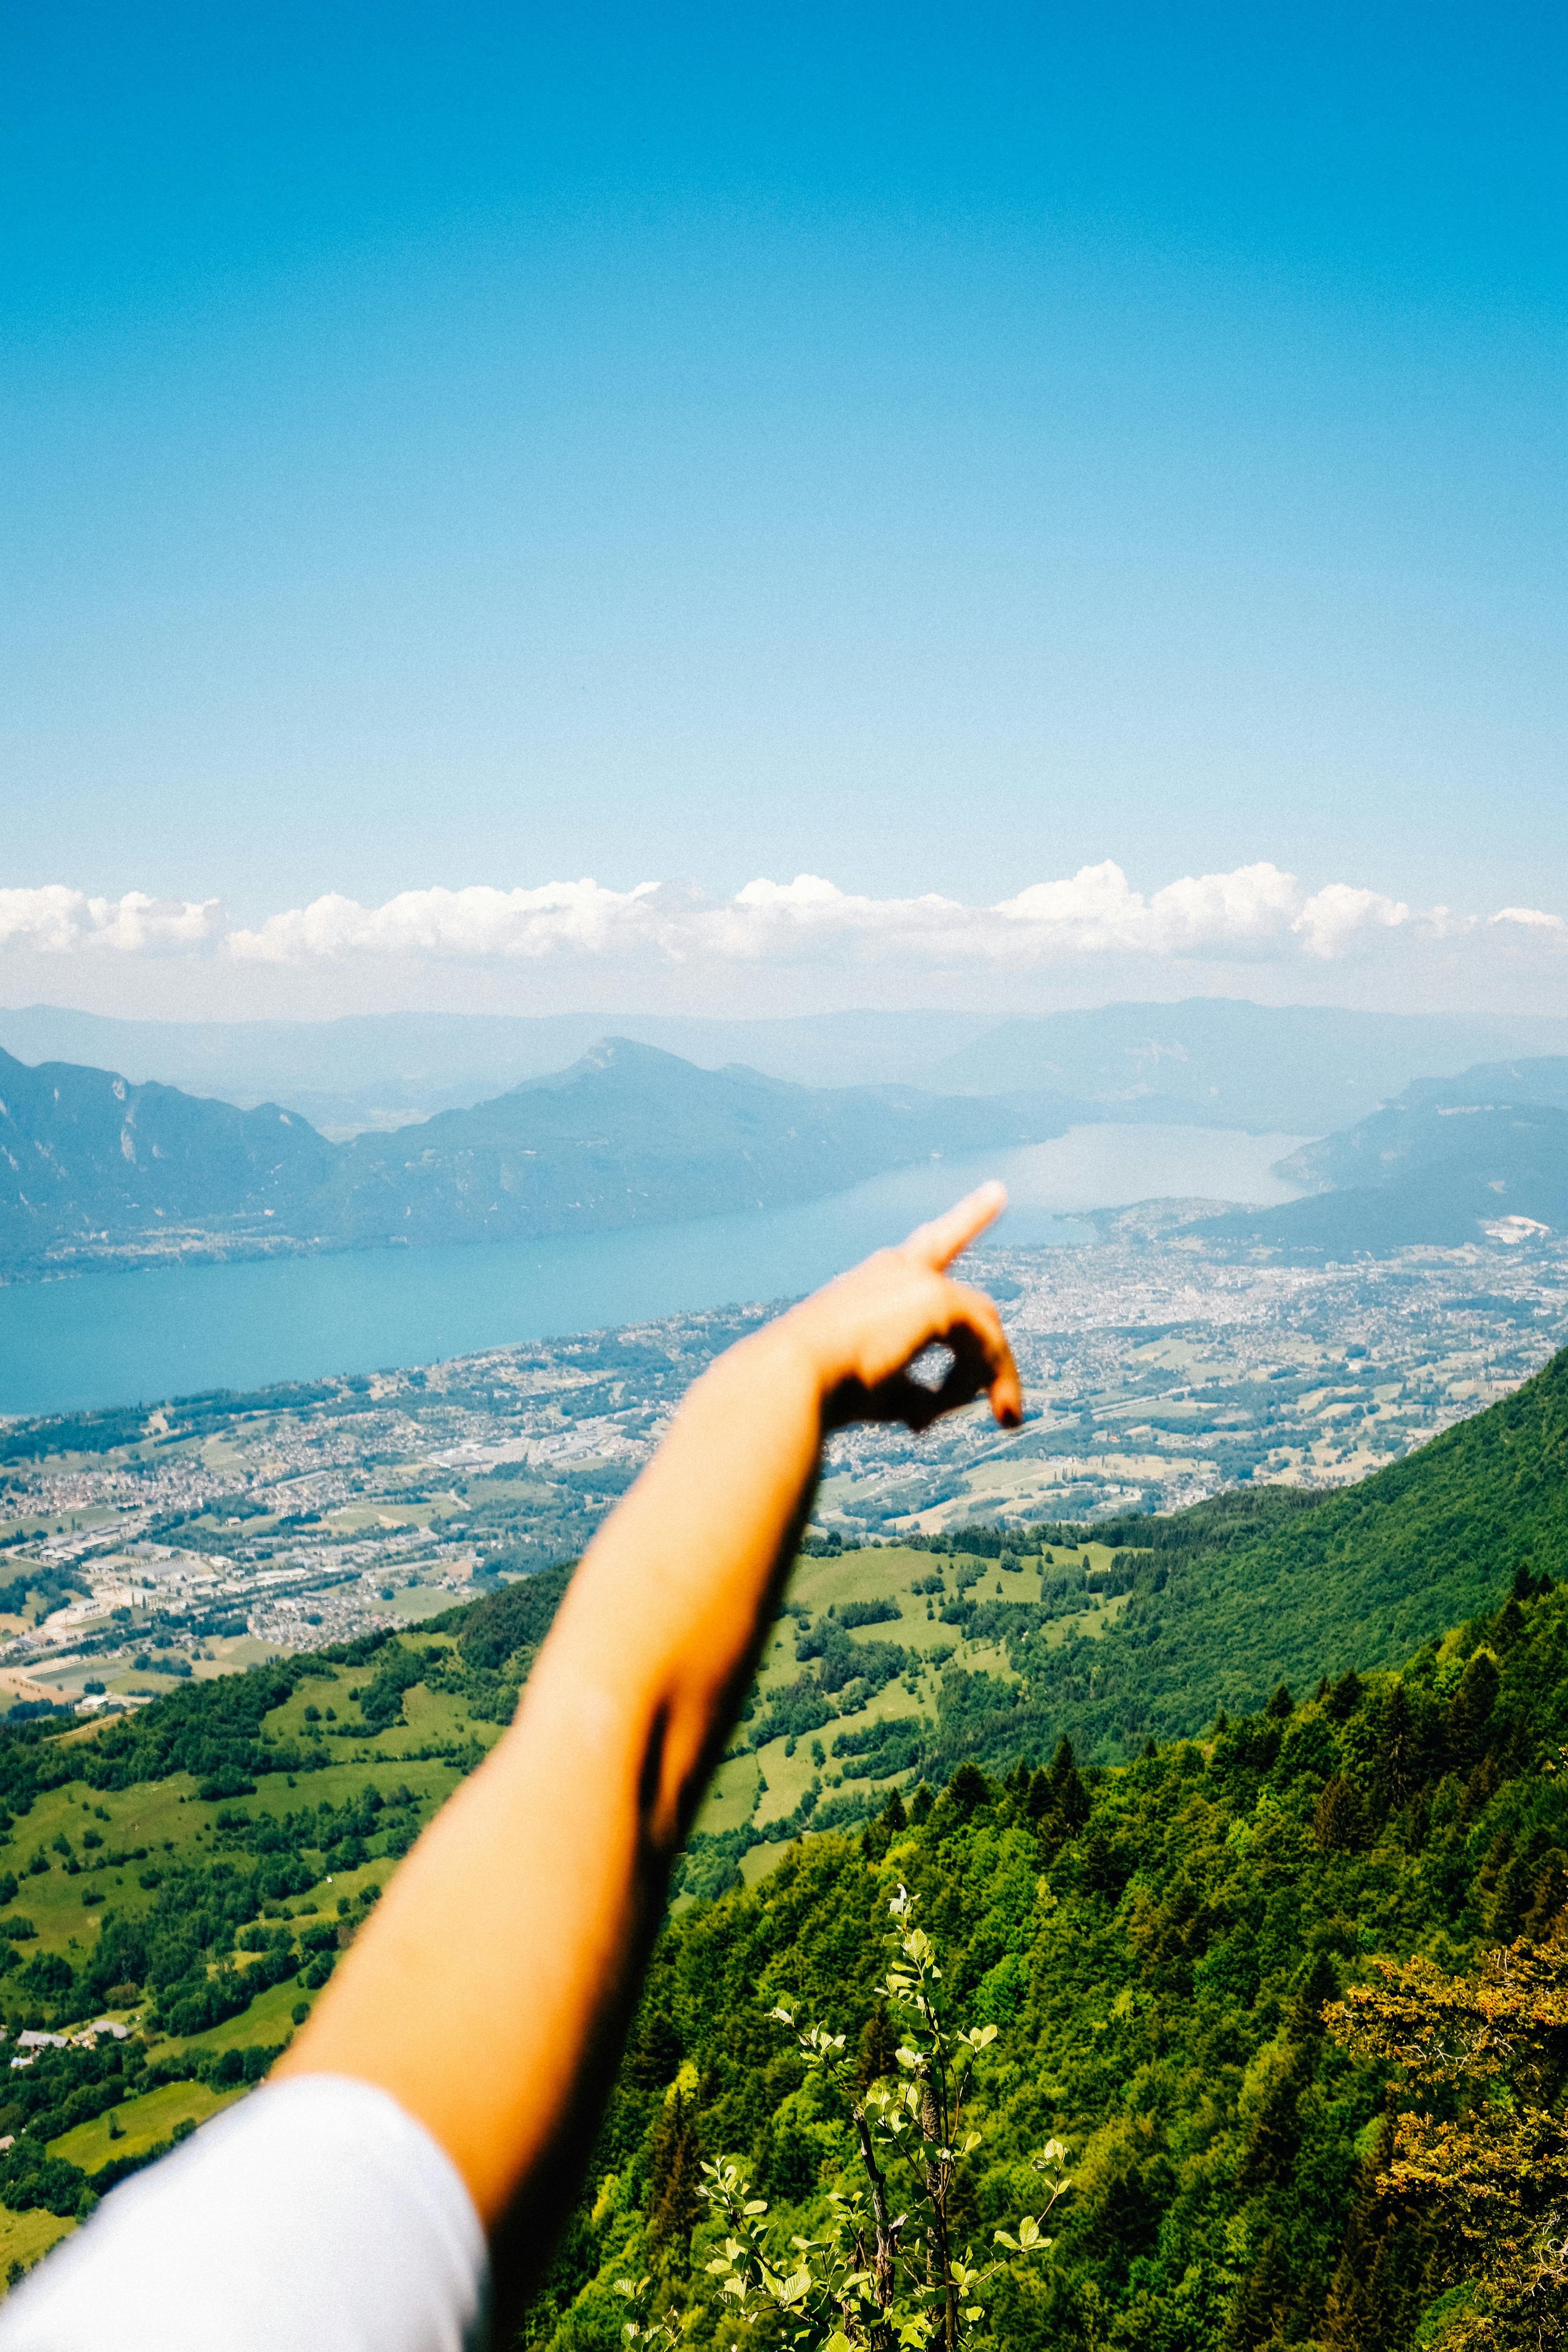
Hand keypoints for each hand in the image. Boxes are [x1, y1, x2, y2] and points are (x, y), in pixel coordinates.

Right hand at [778, 1181, 1022, 1433]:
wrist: (792, 1382)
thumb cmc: (825, 1390)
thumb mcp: (878, 1390)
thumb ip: (916, 1389)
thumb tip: (938, 1407)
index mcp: (878, 1281)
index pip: (933, 1244)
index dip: (968, 1218)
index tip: (998, 1192)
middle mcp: (900, 1270)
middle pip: (973, 1310)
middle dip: (995, 1364)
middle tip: (1010, 1415)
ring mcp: (920, 1280)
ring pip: (983, 1332)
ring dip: (987, 1383)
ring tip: (990, 1424)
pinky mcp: (936, 1298)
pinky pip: (984, 1345)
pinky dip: (979, 1384)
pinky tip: (943, 1416)